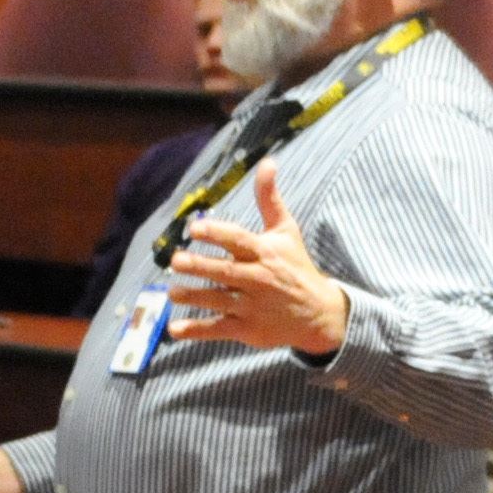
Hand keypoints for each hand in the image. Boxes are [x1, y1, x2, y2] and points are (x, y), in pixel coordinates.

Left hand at [166, 162, 349, 356]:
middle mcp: (258, 278)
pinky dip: (196, 329)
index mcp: (264, 252)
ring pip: (218, 300)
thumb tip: (267, 162)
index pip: (238, 240)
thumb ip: (269, 199)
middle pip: (225, 271)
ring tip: (173, 291)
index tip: (195, 227)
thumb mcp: (286, 231)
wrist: (319, 314)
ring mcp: (252, 306)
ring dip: (195, 296)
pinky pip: (218, 328)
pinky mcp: (247, 329)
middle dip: (200, 266)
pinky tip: (174, 328)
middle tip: (176, 260)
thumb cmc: (295, 266)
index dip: (216, 233)